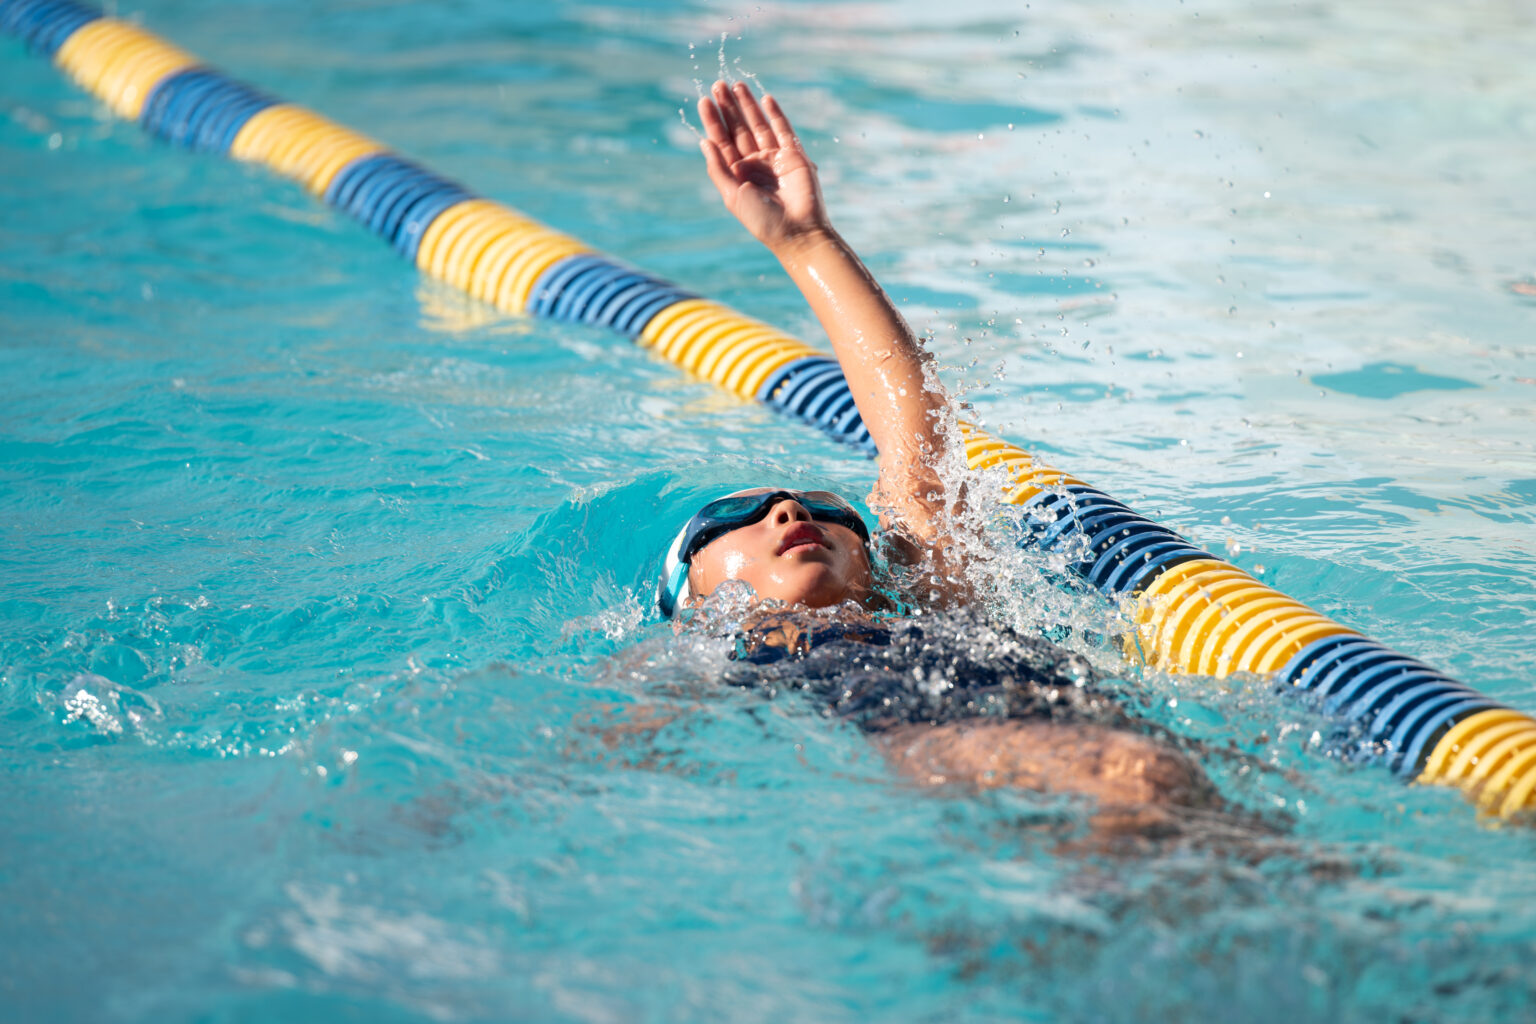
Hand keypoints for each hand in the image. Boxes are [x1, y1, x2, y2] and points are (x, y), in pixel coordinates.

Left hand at [698, 81, 830, 251]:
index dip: (713, 121)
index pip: (722, 141)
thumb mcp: (732, 196)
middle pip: (738, 128)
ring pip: (758, 124)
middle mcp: (754, 163)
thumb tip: (703, 142)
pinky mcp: (794, 155)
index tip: (704, 100)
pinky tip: (764, 98)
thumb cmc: (762, 220)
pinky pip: (783, 129)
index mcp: (737, 174)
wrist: (796, 231)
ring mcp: (774, 158)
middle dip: (728, 107)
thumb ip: (718, 168)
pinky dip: (775, 114)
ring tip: (736, 84)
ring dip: (747, 105)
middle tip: (717, 84)